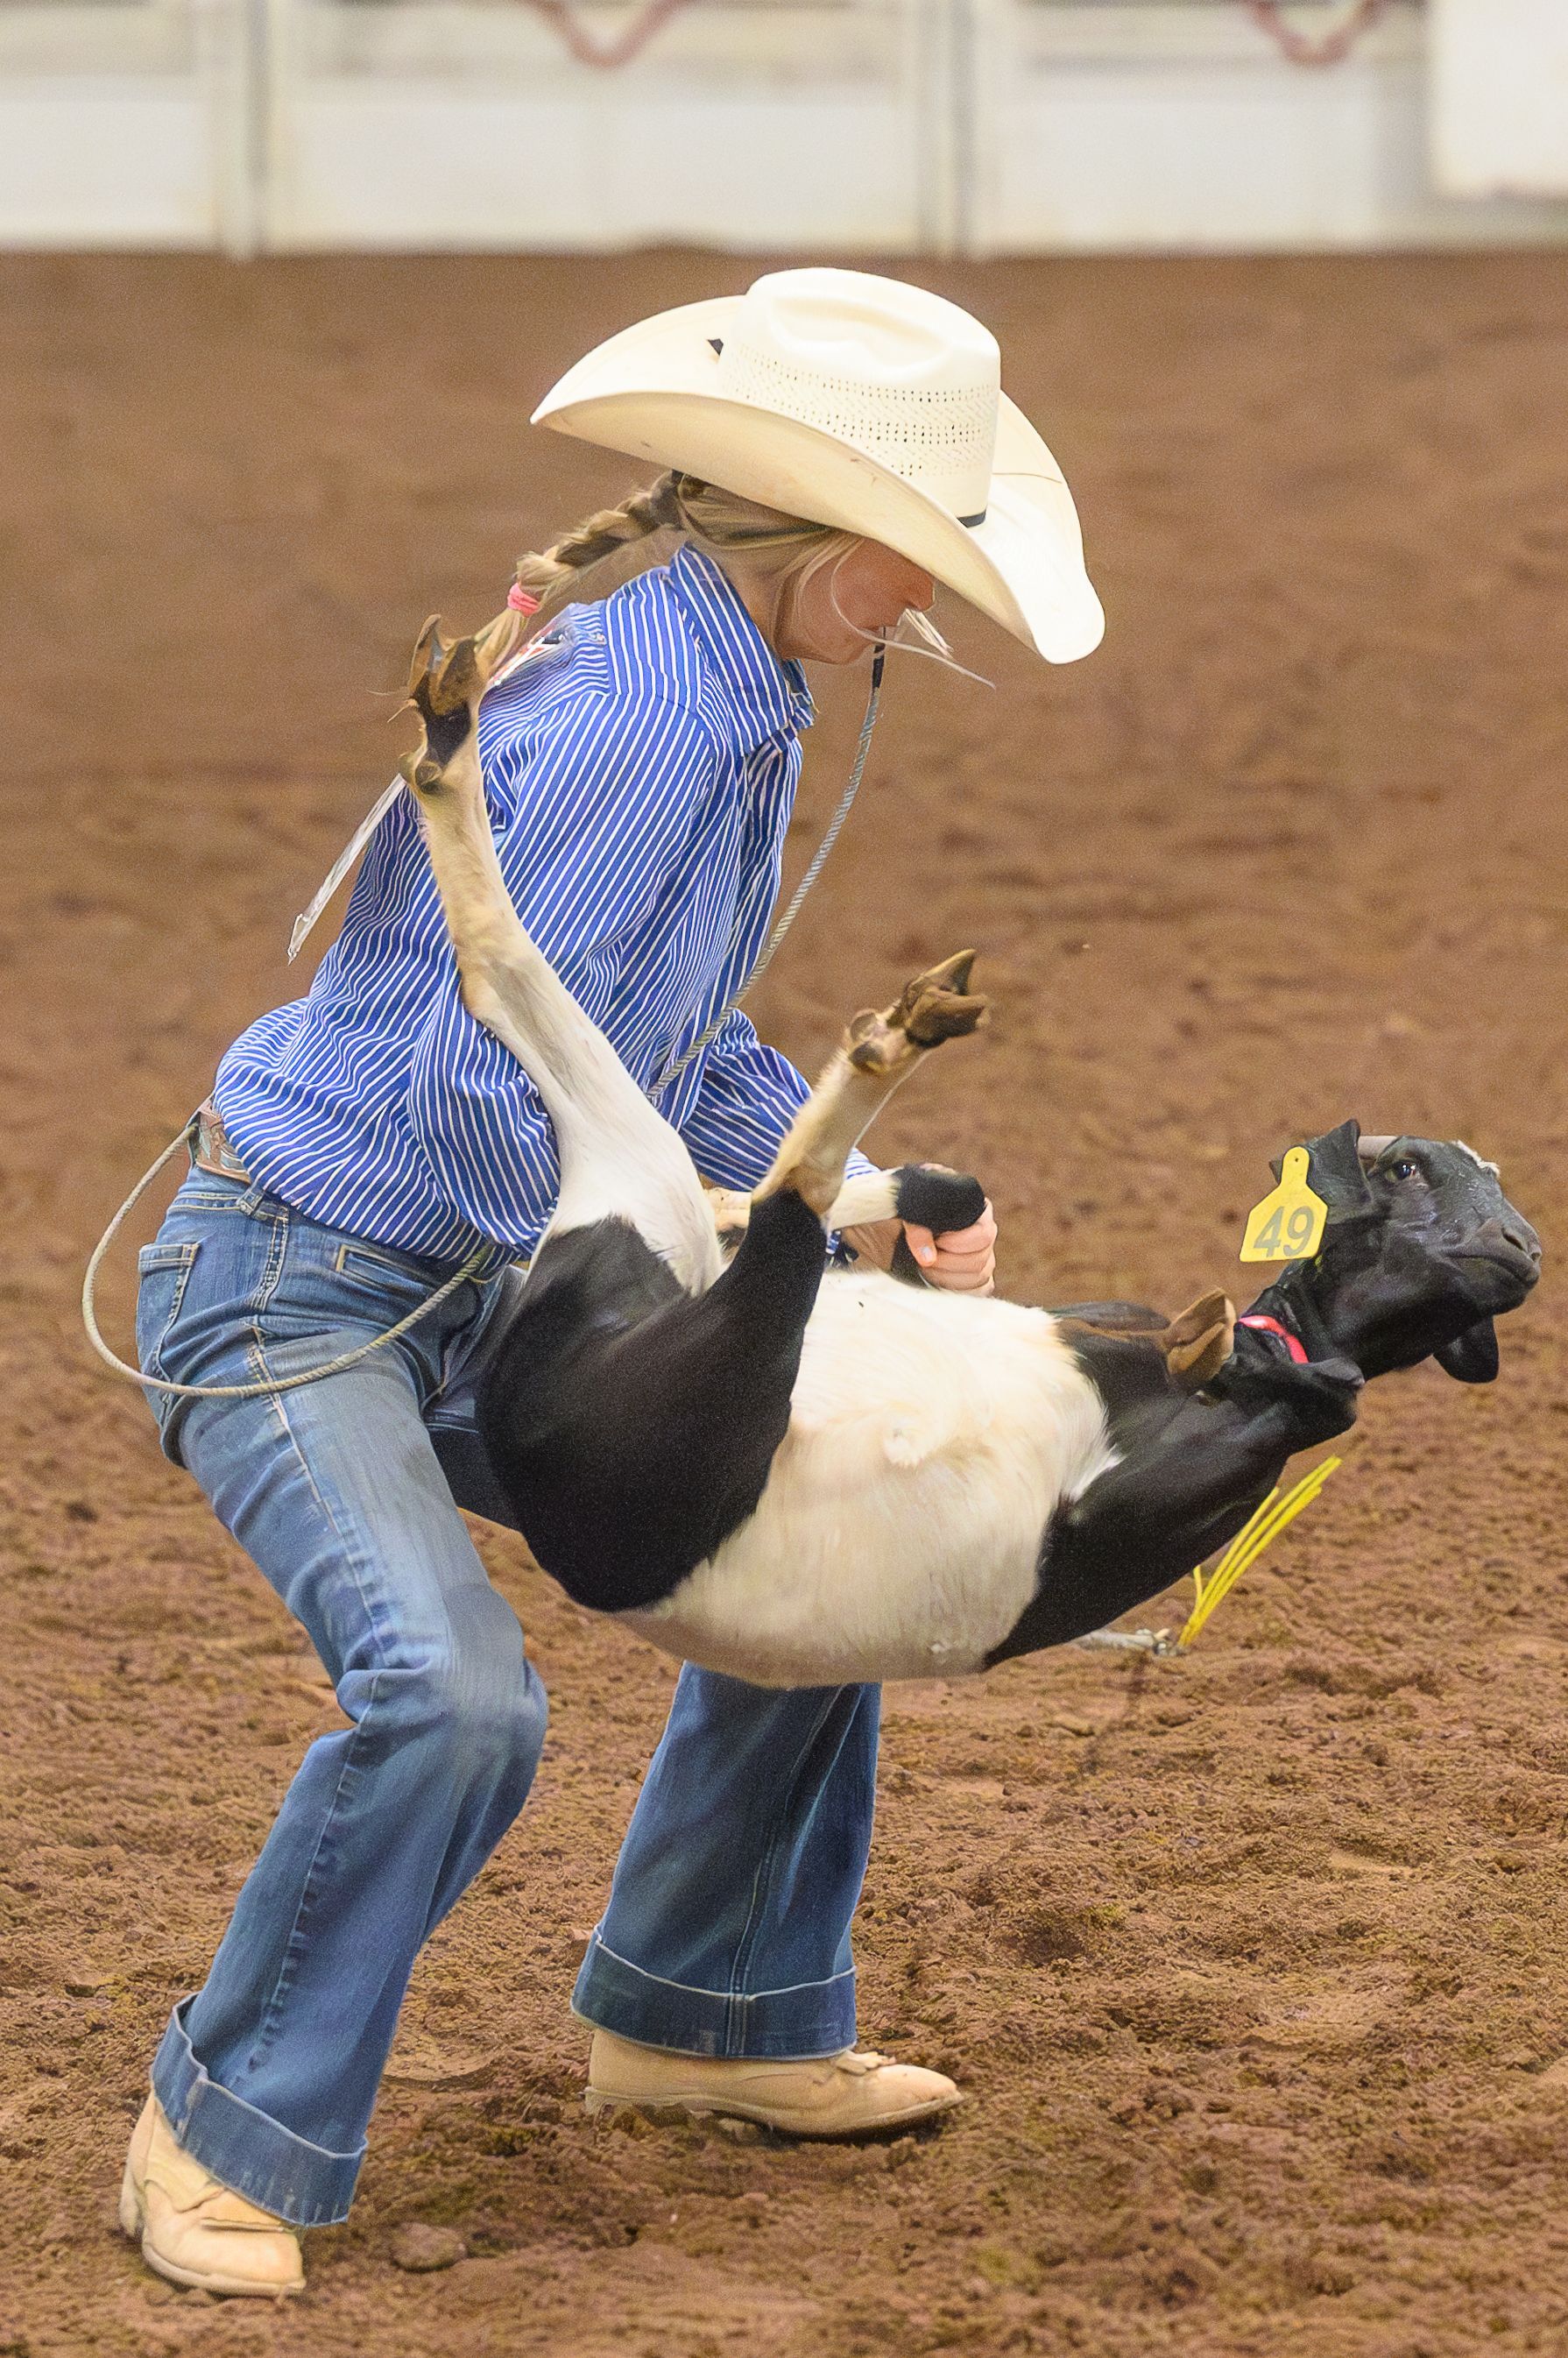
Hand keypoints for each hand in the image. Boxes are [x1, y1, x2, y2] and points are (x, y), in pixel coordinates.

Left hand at [843, 1204, 997, 1296]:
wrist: (906, 1223)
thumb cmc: (914, 1212)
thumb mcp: (912, 1212)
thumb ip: (918, 1230)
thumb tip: (927, 1259)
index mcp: (978, 1213)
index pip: (983, 1235)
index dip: (958, 1243)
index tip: (936, 1242)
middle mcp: (985, 1235)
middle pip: (980, 1260)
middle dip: (948, 1263)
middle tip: (925, 1259)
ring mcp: (984, 1257)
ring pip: (979, 1276)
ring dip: (948, 1277)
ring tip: (926, 1268)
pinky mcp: (976, 1275)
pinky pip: (979, 1289)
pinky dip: (957, 1288)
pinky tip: (936, 1279)